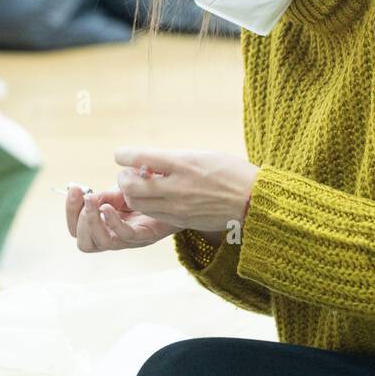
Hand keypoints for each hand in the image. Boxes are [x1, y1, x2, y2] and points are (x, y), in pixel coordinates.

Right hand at [65, 186, 179, 251]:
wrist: (183, 199)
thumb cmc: (151, 197)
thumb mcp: (124, 193)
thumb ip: (106, 196)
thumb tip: (86, 195)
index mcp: (107, 227)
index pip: (77, 230)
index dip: (70, 211)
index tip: (74, 188)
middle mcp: (115, 238)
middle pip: (85, 243)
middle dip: (77, 220)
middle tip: (84, 198)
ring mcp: (130, 240)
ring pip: (99, 243)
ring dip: (90, 221)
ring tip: (92, 201)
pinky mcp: (146, 236)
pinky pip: (123, 235)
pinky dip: (111, 222)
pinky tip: (107, 207)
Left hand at [114, 147, 259, 232]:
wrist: (252, 200)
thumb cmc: (229, 171)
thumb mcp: (201, 155)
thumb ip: (172, 159)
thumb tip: (146, 162)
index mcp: (183, 163)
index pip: (140, 158)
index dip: (124, 155)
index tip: (121, 154)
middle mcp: (177, 186)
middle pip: (132, 185)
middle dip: (124, 178)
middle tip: (128, 174)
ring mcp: (178, 206)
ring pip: (138, 203)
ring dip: (132, 194)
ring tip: (139, 187)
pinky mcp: (181, 220)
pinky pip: (153, 214)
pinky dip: (146, 206)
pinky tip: (153, 199)